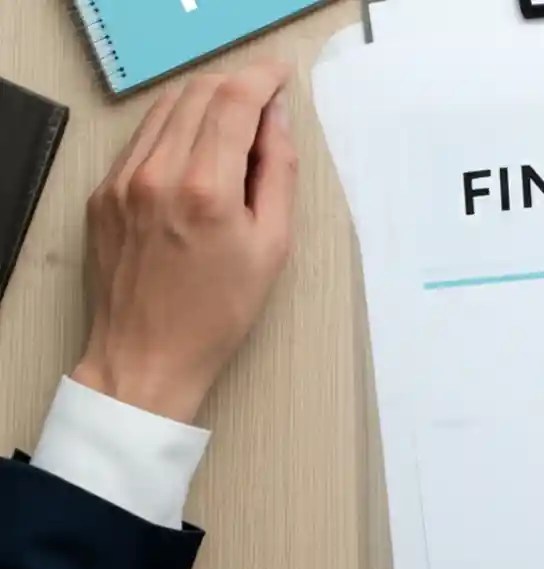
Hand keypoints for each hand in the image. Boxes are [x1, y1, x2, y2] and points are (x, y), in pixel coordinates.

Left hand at [73, 60, 297, 423]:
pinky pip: (142, 139)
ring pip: (165, 108)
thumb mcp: (272, 245)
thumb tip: (276, 121)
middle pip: (198, 92)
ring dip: (203, 102)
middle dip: (236, 85)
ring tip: (232, 127)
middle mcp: (157, 174)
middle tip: (264, 101)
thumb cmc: (219, 312)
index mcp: (205, 189)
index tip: (281, 77)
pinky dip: (174, 130)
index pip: (234, 101)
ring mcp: (121, 181)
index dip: (263, 77)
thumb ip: (277, 173)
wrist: (148, 355)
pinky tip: (196, 155)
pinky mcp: (103, 193)